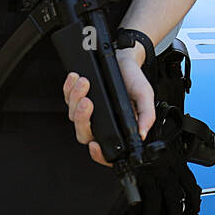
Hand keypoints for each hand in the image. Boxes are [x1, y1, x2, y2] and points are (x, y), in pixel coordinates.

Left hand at [63, 47, 155, 166]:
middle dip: (82, 118)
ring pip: (73, 115)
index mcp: (117, 128)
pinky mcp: (77, 98)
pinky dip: (69, 88)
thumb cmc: (133, 79)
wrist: (124, 59)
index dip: (98, 155)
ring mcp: (87, 112)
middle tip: (88, 102)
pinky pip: (67, 97)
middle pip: (83, 134)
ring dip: (76, 98)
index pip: (106, 152)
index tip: (95, 146)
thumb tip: (142, 134)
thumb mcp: (145, 96)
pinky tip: (76, 78)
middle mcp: (100, 123)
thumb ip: (147, 115)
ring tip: (85, 82)